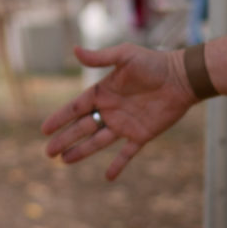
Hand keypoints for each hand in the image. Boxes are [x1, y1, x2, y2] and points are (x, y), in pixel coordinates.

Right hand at [40, 43, 193, 179]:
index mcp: (103, 92)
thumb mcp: (125, 56)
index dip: (59, 118)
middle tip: (48, 153)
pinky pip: (127, 153)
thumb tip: (75, 50)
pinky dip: (118, 165)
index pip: (75, 108)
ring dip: (82, 151)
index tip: (44, 129)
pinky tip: (108, 177)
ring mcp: (125, 124)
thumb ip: (100, 57)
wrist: (182, 78)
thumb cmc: (154, 63)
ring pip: (98, 142)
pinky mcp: (141, 135)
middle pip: (82, 128)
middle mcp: (110, 110)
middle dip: (65, 139)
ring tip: (65, 161)